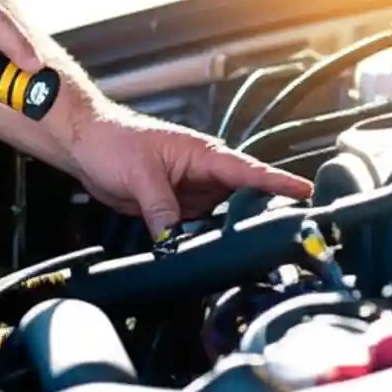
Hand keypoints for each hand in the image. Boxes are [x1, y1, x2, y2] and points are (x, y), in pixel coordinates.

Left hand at [59, 106, 313, 236]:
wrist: (85, 145)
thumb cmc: (113, 141)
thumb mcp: (140, 176)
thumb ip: (163, 211)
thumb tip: (176, 241)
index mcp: (202, 153)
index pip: (248, 170)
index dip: (278, 182)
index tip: (306, 192)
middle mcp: (202, 172)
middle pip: (242, 197)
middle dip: (260, 214)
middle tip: (283, 233)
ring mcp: (191, 190)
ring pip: (221, 216)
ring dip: (228, 231)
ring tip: (246, 249)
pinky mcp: (176, 207)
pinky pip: (197, 227)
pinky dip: (202, 238)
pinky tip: (206, 251)